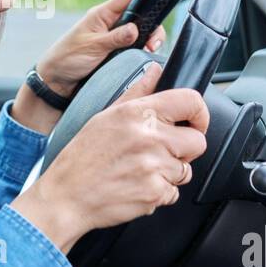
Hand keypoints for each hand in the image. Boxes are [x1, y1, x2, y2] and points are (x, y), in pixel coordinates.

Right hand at [11, 62, 209, 252]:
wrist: (66, 196)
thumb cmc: (82, 156)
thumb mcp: (106, 115)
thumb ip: (137, 92)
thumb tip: (156, 70)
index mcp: (138, 113)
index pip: (191, 101)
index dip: (200, 114)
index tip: (194, 122)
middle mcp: (149, 137)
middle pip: (198, 142)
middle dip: (185, 150)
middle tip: (161, 152)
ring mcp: (154, 167)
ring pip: (185, 171)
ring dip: (169, 173)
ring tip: (141, 171)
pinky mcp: (154, 193)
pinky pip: (173, 193)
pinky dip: (158, 193)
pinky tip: (136, 186)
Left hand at [34, 0, 165, 97]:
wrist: (56, 82)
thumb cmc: (68, 59)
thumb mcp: (93, 47)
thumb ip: (115, 38)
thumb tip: (136, 29)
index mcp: (102, 14)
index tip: (162, 0)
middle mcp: (110, 23)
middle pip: (140, 16)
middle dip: (151, 26)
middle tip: (153, 44)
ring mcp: (113, 37)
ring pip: (139, 33)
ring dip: (148, 40)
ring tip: (150, 51)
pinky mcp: (115, 52)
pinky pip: (134, 47)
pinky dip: (142, 51)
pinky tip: (145, 57)